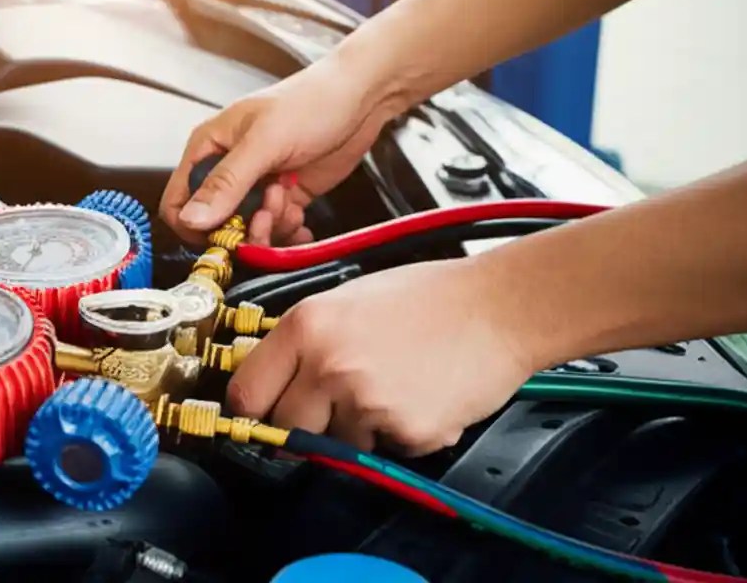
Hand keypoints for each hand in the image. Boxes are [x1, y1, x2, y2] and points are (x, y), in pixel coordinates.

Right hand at [160, 58, 390, 245]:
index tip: (223, 234)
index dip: (195, 225)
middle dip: (241, 229)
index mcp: (209, 148)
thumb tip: (191, 219)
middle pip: (215, 223)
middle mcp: (229, 169)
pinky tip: (301, 219)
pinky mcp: (286, 197)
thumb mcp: (264, 142)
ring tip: (289, 204)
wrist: (362, 99)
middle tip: (268, 214)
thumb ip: (226, 183)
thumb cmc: (310, 102)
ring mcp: (258, 186)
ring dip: (269, 229)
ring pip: (247, 231)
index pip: (179, 201)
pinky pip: (276, 230)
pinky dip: (287, 233)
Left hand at [226, 258, 540, 456]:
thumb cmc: (430, 297)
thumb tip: (270, 378)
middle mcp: (329, 365)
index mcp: (307, 326)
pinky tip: (420, 396)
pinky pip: (385, 449)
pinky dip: (400, 433)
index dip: (253, 410)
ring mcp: (366, 403)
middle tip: (336, 407)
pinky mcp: (404, 432)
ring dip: (357, 430)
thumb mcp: (347, 300)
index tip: (259, 417)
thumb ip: (305, 340)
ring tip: (393, 386)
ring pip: (337, 444)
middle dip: (304, 427)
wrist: (499, 307)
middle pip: (285, 430)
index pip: (247, 392)